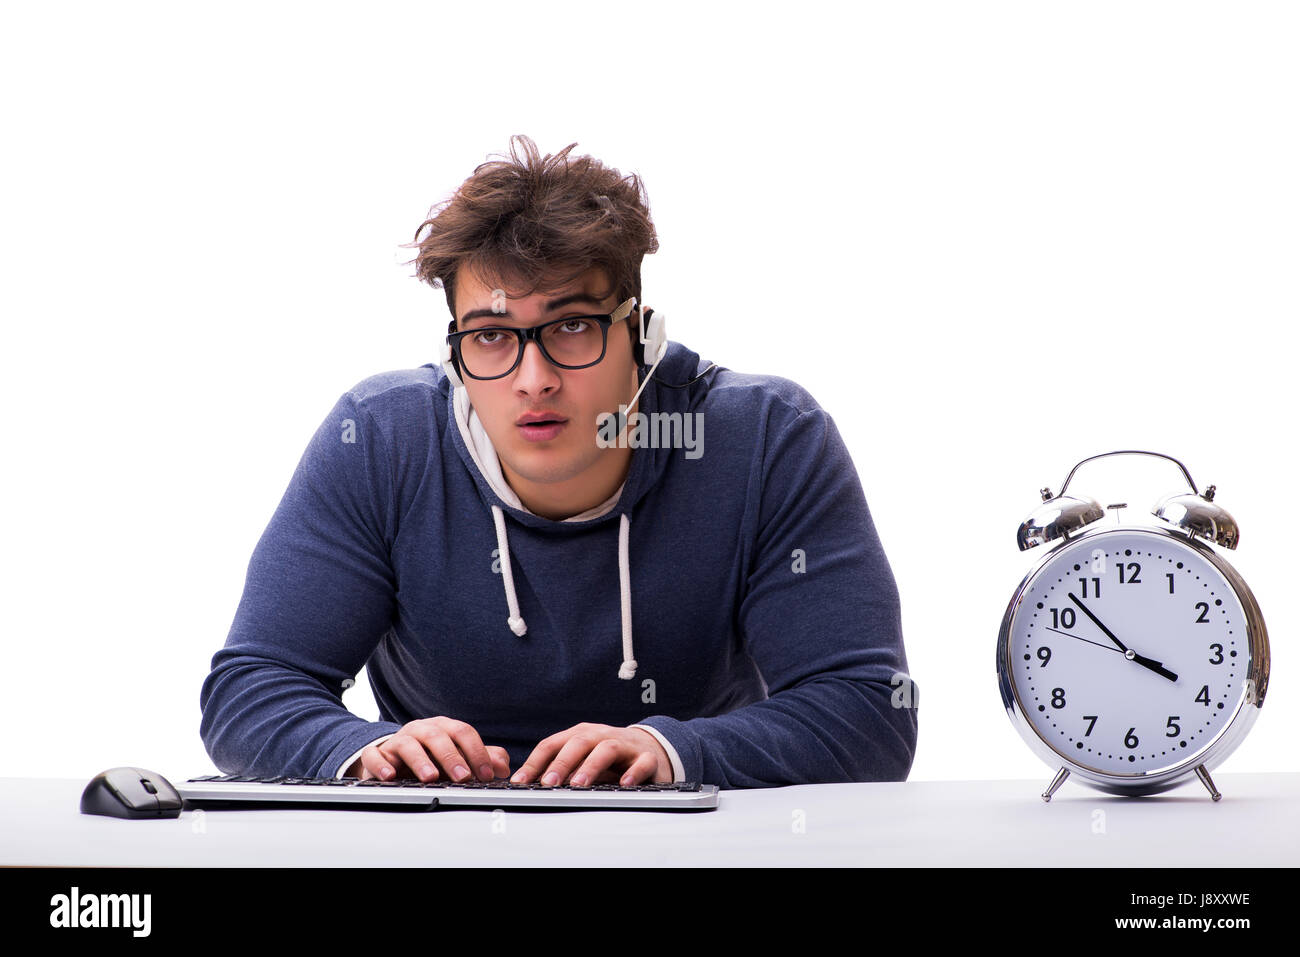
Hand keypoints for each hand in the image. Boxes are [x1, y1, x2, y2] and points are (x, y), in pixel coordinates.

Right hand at [349, 716, 510, 782]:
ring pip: (409, 744)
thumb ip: (481, 758)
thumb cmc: (430, 756)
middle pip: (438, 736)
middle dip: (453, 757)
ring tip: (431, 777)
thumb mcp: (457, 756)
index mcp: (444, 728)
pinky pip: (375, 756)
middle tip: (464, 777)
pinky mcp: (377, 754)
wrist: (393, 758)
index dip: (477, 752)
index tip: (486, 774)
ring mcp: (398, 740)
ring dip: (421, 761)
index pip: (464, 733)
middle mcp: (422, 730)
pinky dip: (381, 765)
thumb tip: (503, 767)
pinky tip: (390, 776)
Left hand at [512, 724, 672, 786]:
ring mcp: (625, 745)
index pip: (553, 744)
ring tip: (578, 784)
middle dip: (561, 763)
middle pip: (578, 743)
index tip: (520, 782)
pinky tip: (624, 784)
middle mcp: (601, 735)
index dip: (535, 762)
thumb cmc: (609, 757)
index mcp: (580, 735)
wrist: (650, 748)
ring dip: (591, 766)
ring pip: (607, 749)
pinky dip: (633, 772)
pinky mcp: (647, 758)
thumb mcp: (583, 759)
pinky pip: (642, 762)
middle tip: (548, 783)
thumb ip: (562, 771)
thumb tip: (531, 788)